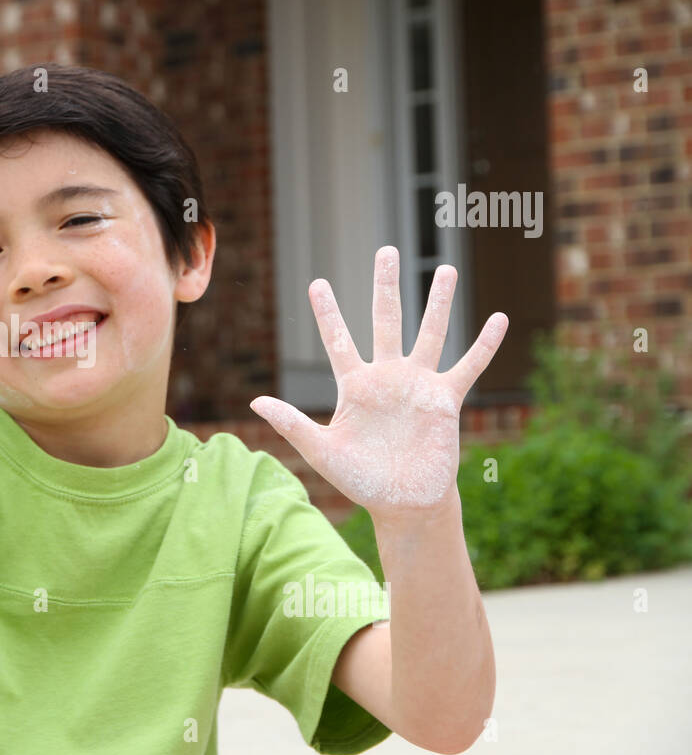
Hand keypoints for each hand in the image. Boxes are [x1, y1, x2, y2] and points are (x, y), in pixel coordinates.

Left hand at [249, 246, 507, 519]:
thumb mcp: (321, 451)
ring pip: (430, 333)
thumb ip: (292, 424)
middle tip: (385, 251)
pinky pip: (468, 367)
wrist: (403, 503)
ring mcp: (418, 385)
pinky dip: (484, 345)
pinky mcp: (445, 400)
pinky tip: (499, 318)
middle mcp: (387, 377)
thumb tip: (254, 402)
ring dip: (438, 302)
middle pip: (386, 320)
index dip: (328, 312)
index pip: (338, 340)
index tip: (317, 282)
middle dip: (385, 287)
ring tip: (446, 269)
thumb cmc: (361, 480)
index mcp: (355, 386)